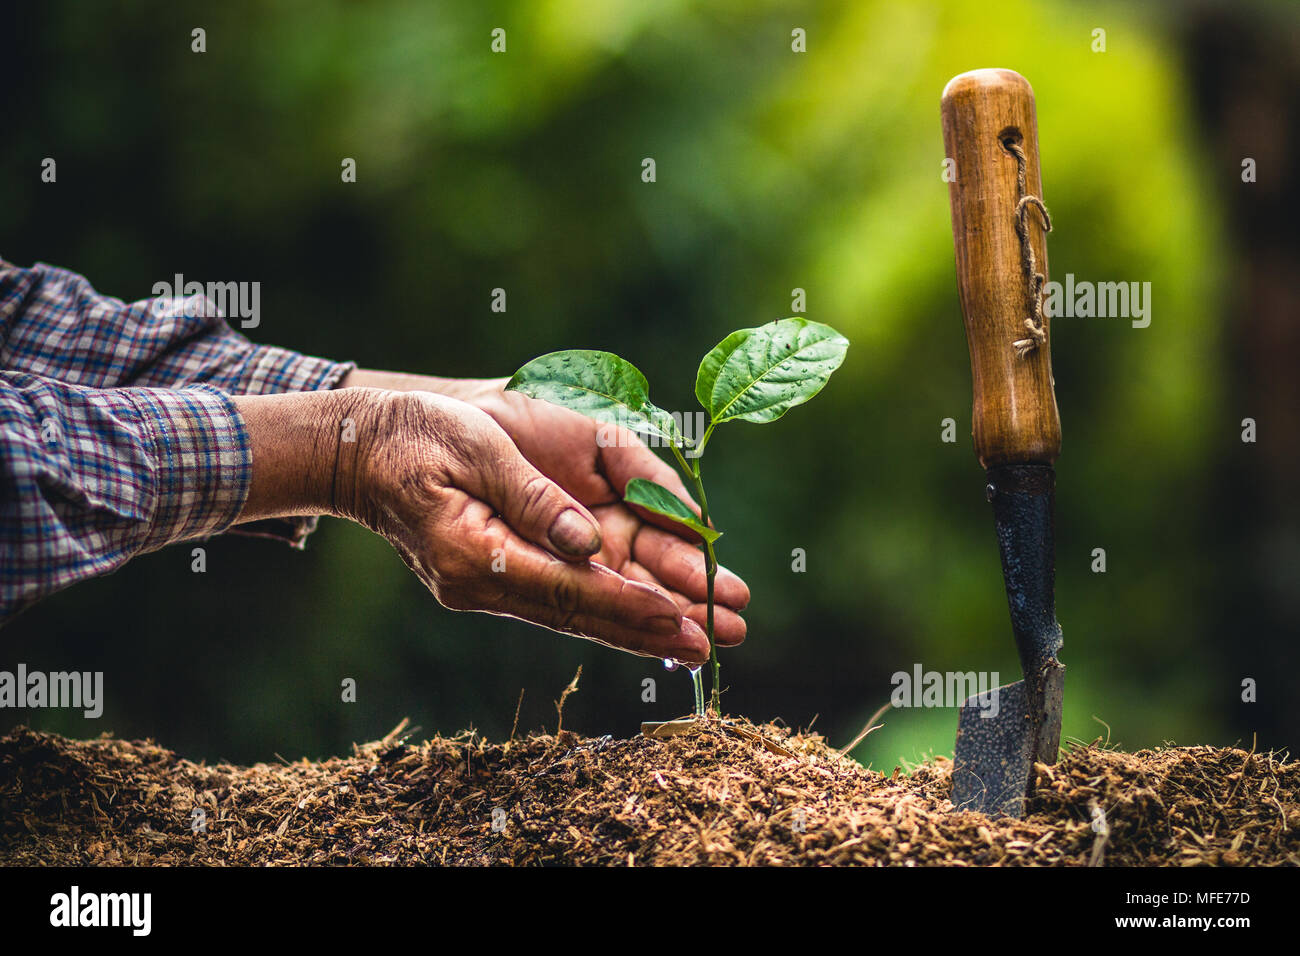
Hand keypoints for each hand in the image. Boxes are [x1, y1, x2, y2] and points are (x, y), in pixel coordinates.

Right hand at [338, 370, 749, 650]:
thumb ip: (531, 497)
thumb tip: (585, 543)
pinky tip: (664, 613)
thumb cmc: (415, 436)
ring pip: (588, 606)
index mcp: (476, 557)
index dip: (627, 604)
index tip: (682, 617)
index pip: (567, 590)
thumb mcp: (474, 448)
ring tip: (714, 632)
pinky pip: (573, 591)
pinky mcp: (509, 566)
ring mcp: (500, 578)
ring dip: (650, 619)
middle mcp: (493, 580)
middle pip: (586, 611)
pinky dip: (620, 602)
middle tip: (720, 640)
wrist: (364, 448)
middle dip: (656, 626)